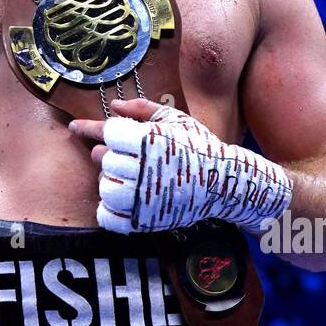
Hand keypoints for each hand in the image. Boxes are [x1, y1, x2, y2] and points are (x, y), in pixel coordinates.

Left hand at [69, 97, 292, 234]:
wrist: (224, 183)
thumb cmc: (199, 147)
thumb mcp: (176, 119)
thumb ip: (143, 108)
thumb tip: (114, 105)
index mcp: (150, 140)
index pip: (108, 132)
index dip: (105, 131)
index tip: (101, 131)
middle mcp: (145, 168)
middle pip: (104, 159)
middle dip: (110, 155)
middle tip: (125, 156)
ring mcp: (144, 198)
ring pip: (105, 188)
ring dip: (110, 181)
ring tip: (125, 177)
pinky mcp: (145, 220)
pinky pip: (109, 217)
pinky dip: (110, 209)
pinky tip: (123, 199)